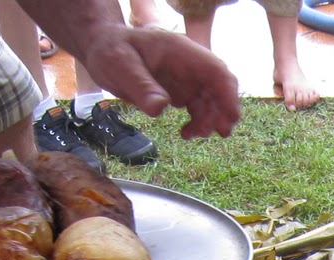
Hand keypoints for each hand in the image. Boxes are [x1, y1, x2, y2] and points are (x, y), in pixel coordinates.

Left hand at [64, 26, 240, 138]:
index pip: (214, 70)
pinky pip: (198, 110)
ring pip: (211, 102)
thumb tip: (159, 109)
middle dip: (222, 111)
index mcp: (180, 51)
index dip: (227, 93)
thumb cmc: (110, 51)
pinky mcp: (181, 92)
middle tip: (218, 133)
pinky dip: (197, 124)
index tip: (230, 117)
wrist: (103, 49)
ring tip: (191, 135)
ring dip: (209, 121)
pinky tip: (185, 134)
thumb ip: (141, 86)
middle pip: (218, 88)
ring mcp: (186, 79)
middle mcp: (189, 65)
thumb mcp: (120, 65)